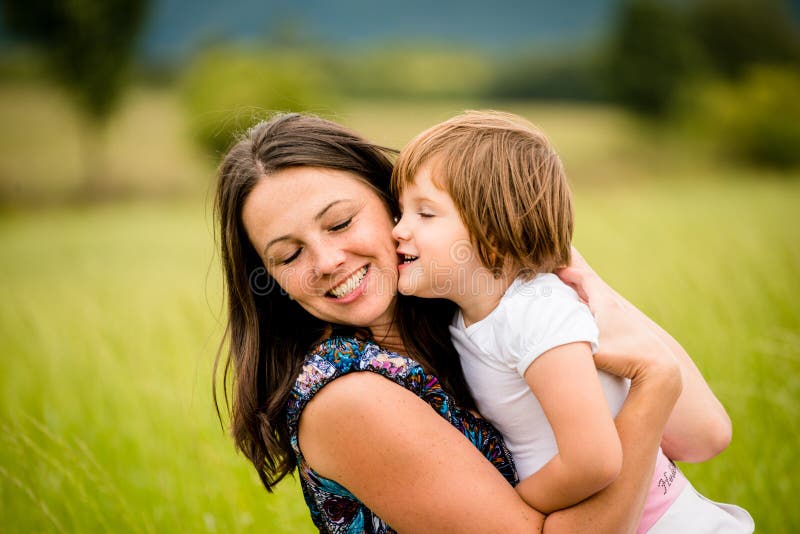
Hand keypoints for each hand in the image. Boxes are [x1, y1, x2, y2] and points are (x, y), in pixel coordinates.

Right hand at [557, 248, 681, 396]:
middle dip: (574, 284)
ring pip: (598, 302)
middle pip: (592, 288)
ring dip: (583, 298)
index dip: (571, 273)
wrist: (657, 366)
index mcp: (605, 305)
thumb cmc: (624, 356)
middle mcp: (614, 308)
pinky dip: (592, 312)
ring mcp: (622, 319)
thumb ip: (568, 348)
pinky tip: (586, 322)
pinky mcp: (627, 331)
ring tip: (568, 300)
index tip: (557, 271)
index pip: (586, 280)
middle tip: (558, 282)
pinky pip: (603, 314)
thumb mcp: (591, 351)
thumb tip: (546, 351)